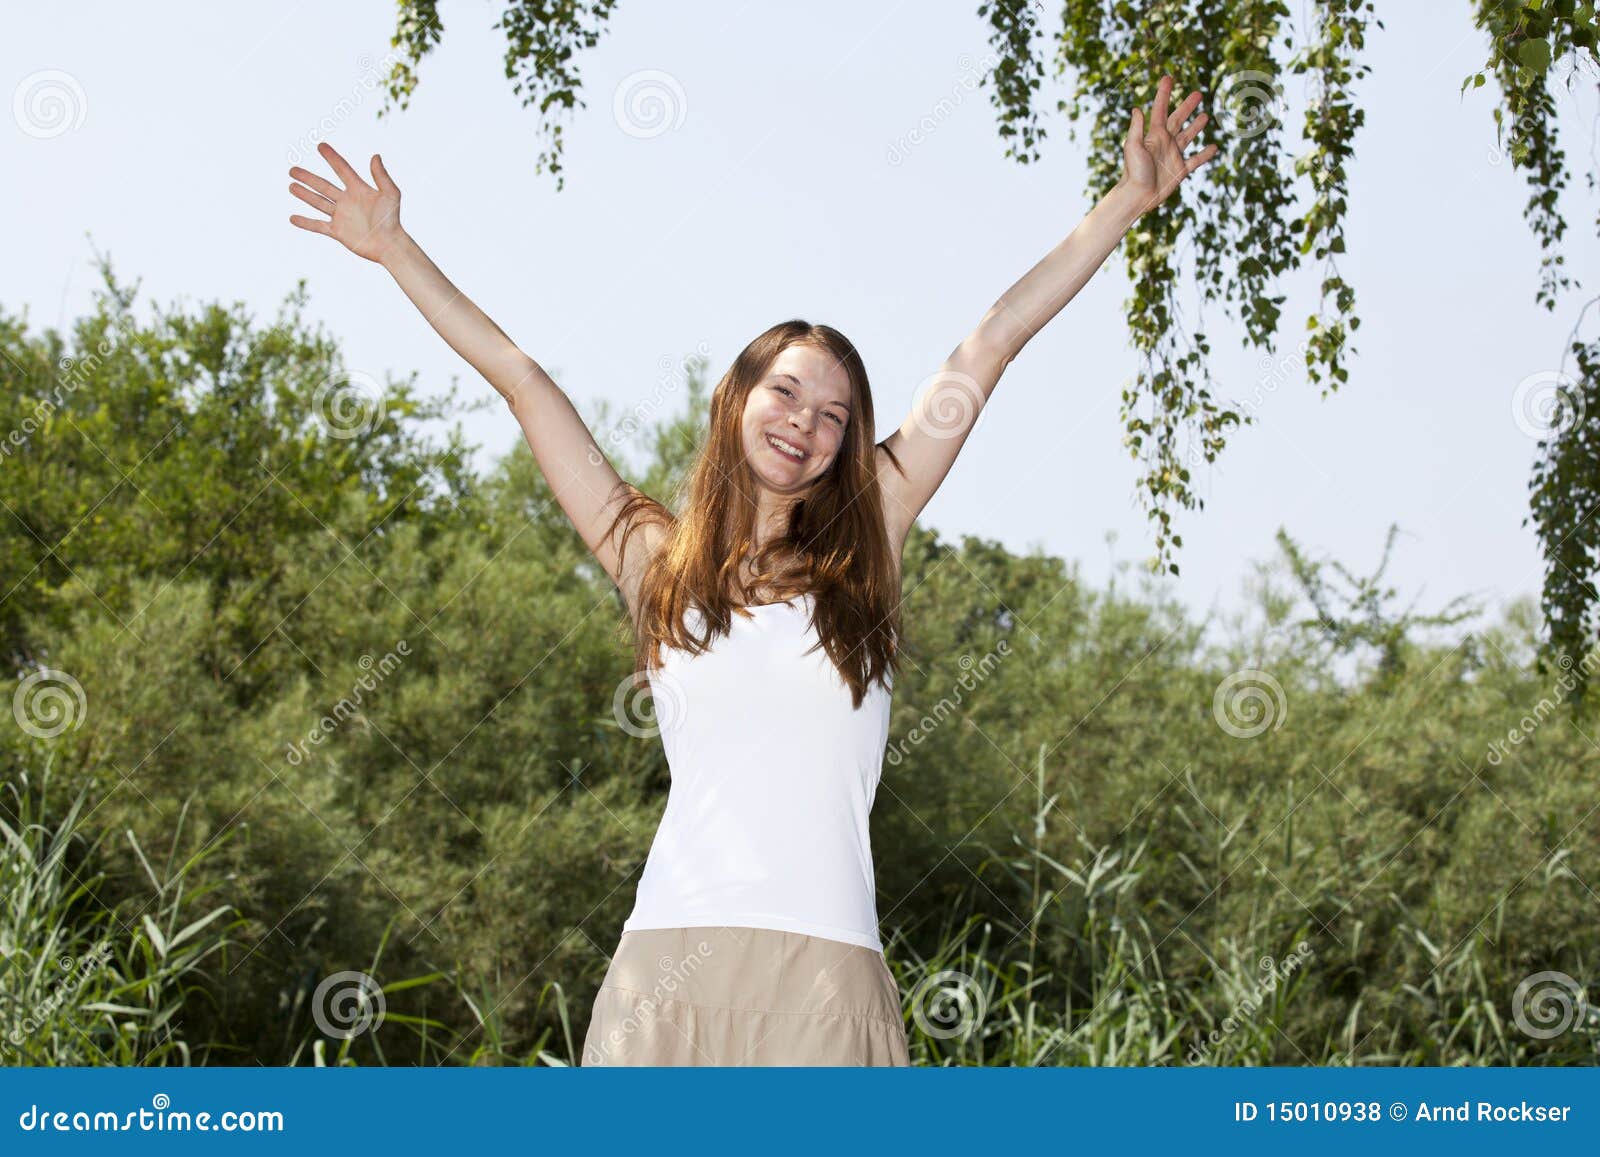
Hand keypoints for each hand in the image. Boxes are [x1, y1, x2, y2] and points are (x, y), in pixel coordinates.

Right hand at [288, 142, 404, 263]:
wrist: (390, 245)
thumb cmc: (393, 220)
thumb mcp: (390, 194)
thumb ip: (382, 176)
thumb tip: (375, 155)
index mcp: (359, 190)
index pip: (342, 169)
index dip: (332, 157)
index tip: (320, 145)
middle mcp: (347, 201)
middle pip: (323, 186)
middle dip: (308, 178)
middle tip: (292, 170)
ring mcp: (341, 216)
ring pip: (318, 203)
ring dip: (304, 195)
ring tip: (291, 186)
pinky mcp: (338, 232)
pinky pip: (318, 226)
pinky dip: (305, 223)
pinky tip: (292, 218)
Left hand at [1115, 75, 1217, 216]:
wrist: (1138, 196)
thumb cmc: (1133, 172)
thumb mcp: (1132, 147)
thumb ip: (1137, 128)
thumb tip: (1137, 108)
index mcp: (1154, 135)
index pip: (1160, 109)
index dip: (1164, 93)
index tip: (1168, 78)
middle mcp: (1165, 142)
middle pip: (1178, 119)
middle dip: (1187, 106)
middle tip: (1198, 93)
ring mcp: (1173, 155)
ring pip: (1188, 136)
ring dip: (1196, 126)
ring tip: (1205, 116)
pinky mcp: (1180, 170)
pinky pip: (1196, 160)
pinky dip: (1205, 155)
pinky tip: (1214, 147)